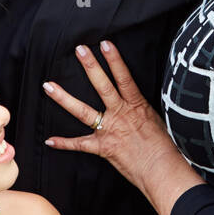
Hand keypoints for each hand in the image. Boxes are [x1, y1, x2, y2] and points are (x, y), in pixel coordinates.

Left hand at [43, 40, 174, 188]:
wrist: (162, 169)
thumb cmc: (164, 147)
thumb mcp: (157, 120)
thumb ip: (143, 109)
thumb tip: (138, 102)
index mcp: (136, 106)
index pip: (124, 77)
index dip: (114, 60)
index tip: (105, 44)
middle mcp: (121, 114)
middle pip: (102, 86)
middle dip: (91, 67)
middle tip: (79, 50)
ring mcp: (110, 130)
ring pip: (83, 111)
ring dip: (64, 98)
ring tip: (49, 86)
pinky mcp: (103, 148)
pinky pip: (80, 144)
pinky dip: (64, 143)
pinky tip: (50, 140)